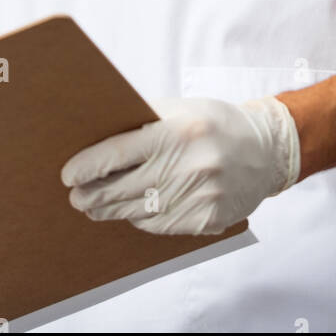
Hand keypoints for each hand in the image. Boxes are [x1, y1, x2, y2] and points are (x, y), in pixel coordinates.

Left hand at [60, 95, 300, 235]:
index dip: (87, 166)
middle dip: (92, 195)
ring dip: (110, 211)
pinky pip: (161, 226)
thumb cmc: (216, 124)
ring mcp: (198, 197)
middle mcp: (187, 165)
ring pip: (137, 211)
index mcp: (177, 131)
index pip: (117, 152)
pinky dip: (141, 220)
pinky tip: (131, 213)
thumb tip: (98, 138)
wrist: (266, 151)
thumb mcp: (182, 110)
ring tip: (94, 208)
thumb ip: (144, 122)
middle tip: (76, 197)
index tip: (69, 175)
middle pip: (122, 188)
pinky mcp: (206, 220)